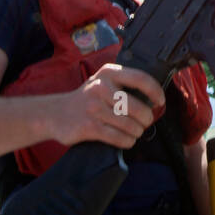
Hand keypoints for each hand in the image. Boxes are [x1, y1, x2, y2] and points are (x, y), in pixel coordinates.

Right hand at [47, 63, 165, 148]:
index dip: (155, 91)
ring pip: (130, 125)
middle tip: (144, 123)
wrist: (55, 113)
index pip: (140, 78)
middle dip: (146, 119)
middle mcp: (101, 87)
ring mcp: (94, 108)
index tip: (160, 102)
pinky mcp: (89, 127)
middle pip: (137, 108)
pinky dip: (127, 141)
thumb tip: (153, 100)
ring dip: (136, 132)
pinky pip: (118, 137)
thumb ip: (124, 85)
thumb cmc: (87, 99)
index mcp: (108, 73)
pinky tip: (126, 139)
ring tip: (134, 132)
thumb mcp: (103, 82)